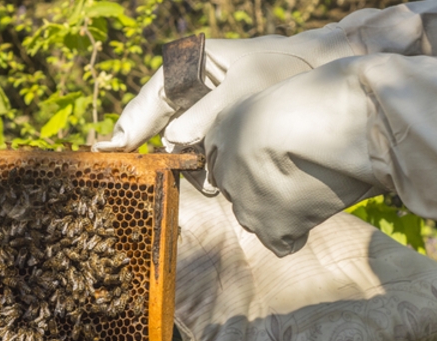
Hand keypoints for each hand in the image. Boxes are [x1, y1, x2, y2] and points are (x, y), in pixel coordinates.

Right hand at [93, 30, 354, 153]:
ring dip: (188, 165)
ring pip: (178, 144)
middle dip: (161, 151)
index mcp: (190, 65)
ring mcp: (202, 111)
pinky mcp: (216, 131)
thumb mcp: (243, 92)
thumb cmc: (282, 71)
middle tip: (152, 176)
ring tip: (207, 178)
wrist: (321, 75)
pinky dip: (204, 169)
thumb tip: (172, 142)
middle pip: (158, 124)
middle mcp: (190, 88)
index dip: (132, 123)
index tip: (116, 149)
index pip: (151, 95)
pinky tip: (214, 179)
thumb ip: (206, 116)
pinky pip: (198, 153)